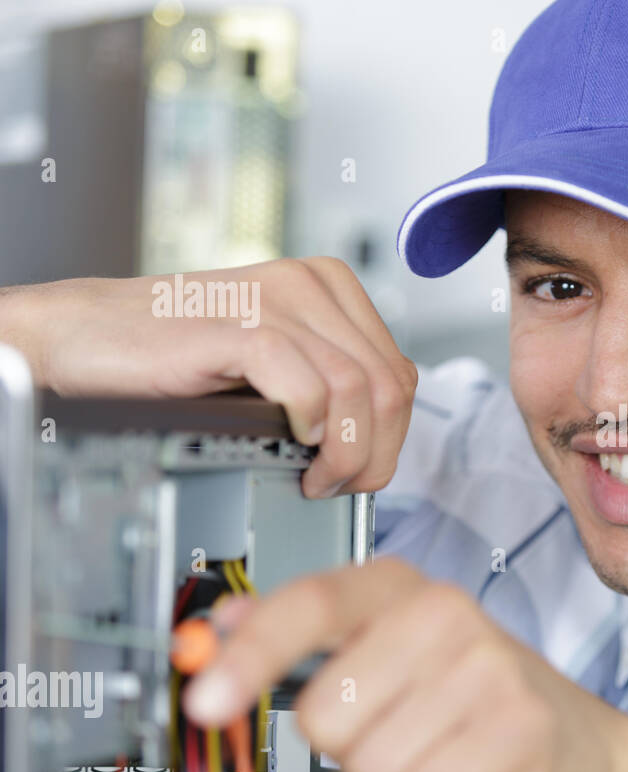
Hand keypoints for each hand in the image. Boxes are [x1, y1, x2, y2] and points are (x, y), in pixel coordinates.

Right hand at [0, 258, 416, 497]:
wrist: (84, 338)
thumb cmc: (172, 354)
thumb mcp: (273, 359)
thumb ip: (327, 379)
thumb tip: (378, 437)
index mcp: (328, 287)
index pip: (399, 374)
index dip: (392, 435)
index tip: (363, 468)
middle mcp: (310, 285)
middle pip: (389, 386)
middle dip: (377, 452)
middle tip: (343, 485)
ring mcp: (277, 301)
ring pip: (360, 391)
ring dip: (348, 452)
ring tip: (317, 478)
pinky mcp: (241, 327)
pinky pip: (311, 387)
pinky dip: (314, 429)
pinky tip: (295, 448)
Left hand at [180, 556, 627, 771]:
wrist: (574, 739)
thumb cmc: (469, 689)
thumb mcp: (383, 645)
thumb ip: (300, 633)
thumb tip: (218, 626)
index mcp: (400, 586)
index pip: (308, 606)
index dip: (248, 655)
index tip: (205, 700)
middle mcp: (445, 612)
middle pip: (324, 712)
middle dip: (346, 742)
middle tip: (396, 725)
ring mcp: (488, 667)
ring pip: (369, 763)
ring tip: (437, 745)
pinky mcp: (520, 726)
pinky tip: (463, 770)